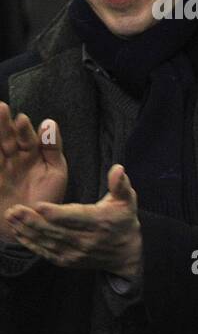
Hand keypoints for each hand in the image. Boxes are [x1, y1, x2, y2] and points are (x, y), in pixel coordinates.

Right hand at [0, 102, 67, 242]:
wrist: (30, 226)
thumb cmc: (46, 200)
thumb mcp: (55, 173)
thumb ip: (53, 149)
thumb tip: (49, 122)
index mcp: (31, 155)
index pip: (26, 138)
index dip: (23, 129)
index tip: (22, 120)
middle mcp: (13, 158)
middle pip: (6, 138)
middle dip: (3, 124)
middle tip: (1, 108)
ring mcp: (0, 167)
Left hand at [7, 164, 141, 278]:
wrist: (125, 253)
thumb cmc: (123, 221)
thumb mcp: (127, 201)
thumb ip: (120, 184)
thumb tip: (118, 169)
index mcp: (100, 222)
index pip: (76, 217)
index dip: (56, 213)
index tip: (38, 205)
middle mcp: (87, 240)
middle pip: (56, 230)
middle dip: (33, 220)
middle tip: (14, 209)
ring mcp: (76, 253)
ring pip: (47, 241)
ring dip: (27, 230)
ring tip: (10, 218)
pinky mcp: (67, 261)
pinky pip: (45, 252)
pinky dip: (30, 243)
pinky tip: (17, 232)